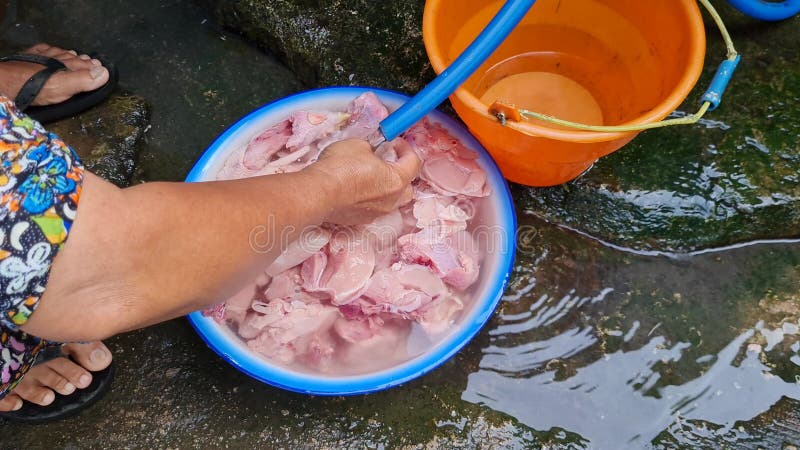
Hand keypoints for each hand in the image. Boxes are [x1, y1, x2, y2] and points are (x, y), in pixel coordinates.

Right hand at [304, 138, 419, 224]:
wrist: (318, 192)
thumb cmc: (340, 168)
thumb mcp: (359, 145)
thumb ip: (372, 149)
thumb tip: (371, 152)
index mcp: (396, 180)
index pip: (413, 163)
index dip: (405, 149)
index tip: (395, 143)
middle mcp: (391, 201)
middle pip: (406, 186)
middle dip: (400, 172)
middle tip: (387, 161)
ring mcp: (376, 213)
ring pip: (390, 200)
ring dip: (385, 187)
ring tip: (371, 176)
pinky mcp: (360, 220)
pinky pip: (373, 207)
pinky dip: (369, 198)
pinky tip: (356, 189)